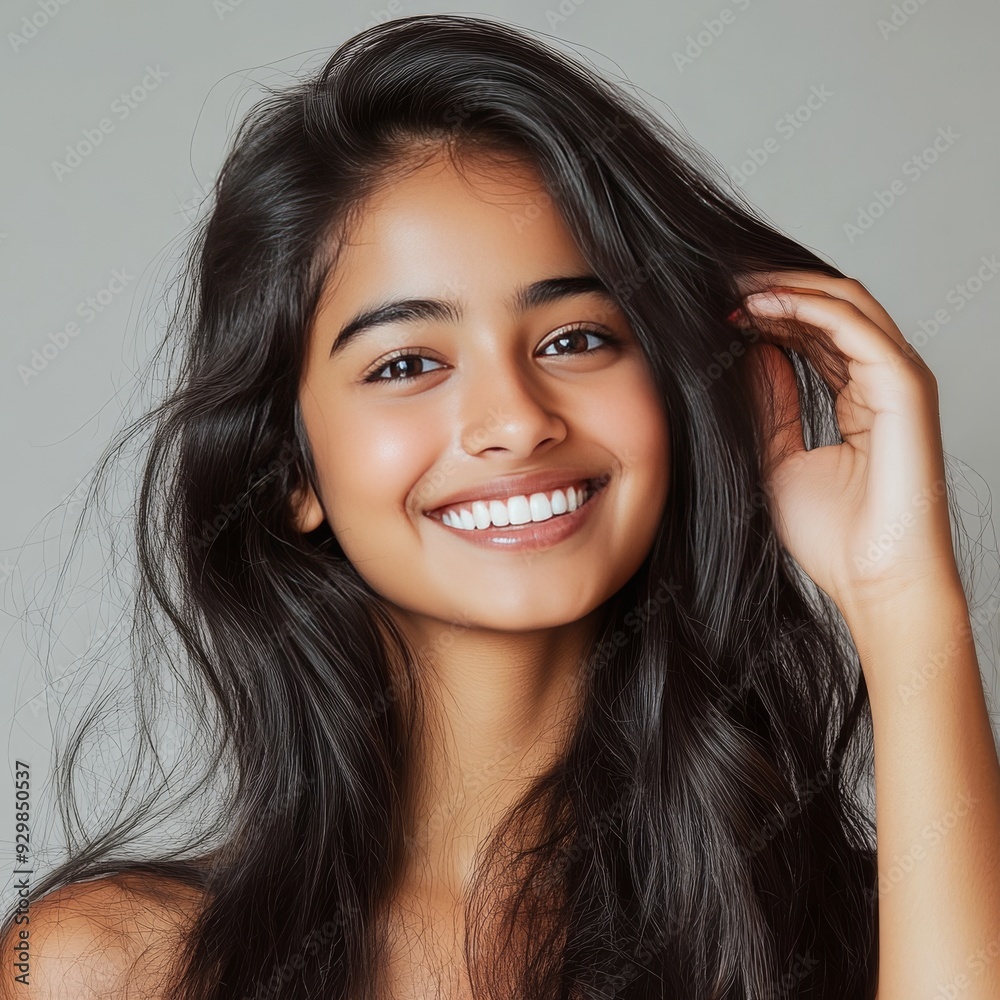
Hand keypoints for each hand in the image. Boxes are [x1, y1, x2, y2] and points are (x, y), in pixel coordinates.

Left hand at [728, 271, 961, 614]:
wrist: (871, 581)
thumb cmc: (832, 535)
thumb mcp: (776, 459)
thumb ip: (768, 406)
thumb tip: (747, 354)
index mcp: (858, 396)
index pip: (814, 330)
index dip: (766, 312)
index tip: (714, 310)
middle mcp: (881, 379)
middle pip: (828, 305)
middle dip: (771, 289)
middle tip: (716, 286)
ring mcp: (897, 379)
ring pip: (843, 302)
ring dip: (783, 287)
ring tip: (730, 290)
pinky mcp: (904, 387)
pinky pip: (851, 325)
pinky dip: (804, 306)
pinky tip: (758, 307)